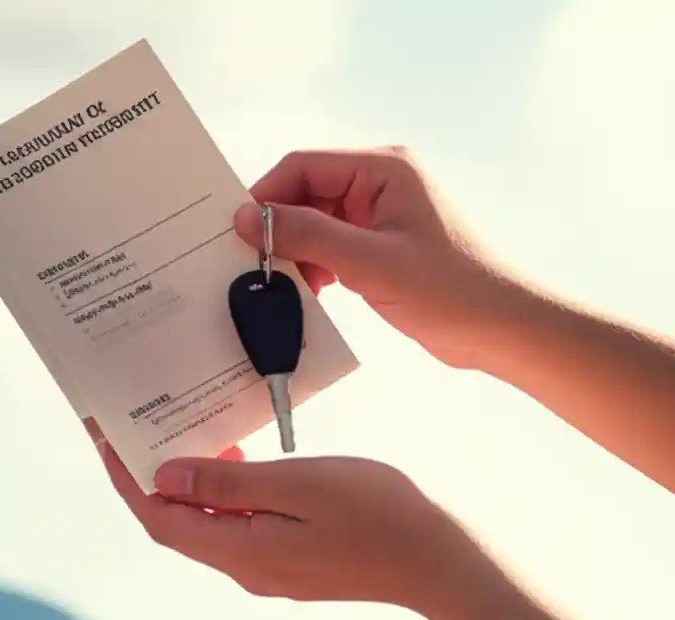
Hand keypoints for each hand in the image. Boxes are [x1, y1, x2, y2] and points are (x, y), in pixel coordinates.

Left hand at [94, 428, 480, 612]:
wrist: (442, 559)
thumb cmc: (377, 513)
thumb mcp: (297, 484)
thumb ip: (226, 483)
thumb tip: (164, 479)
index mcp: (241, 552)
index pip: (161, 519)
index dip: (128, 481)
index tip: (107, 439)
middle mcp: (247, 567)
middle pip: (178, 524)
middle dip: (150, 478)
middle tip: (138, 427)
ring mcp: (271, 568)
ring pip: (209, 524)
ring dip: (189, 483)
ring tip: (183, 433)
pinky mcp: (292, 560)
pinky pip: (239, 525)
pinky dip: (225, 492)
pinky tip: (238, 458)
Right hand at [238, 146, 527, 368]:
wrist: (506, 331)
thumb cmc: (449, 290)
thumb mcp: (368, 262)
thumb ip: (304, 234)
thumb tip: (244, 216)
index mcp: (384, 168)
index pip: (303, 166)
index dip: (265, 196)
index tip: (235, 233)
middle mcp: (382, 183)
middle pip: (307, 192)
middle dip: (279, 228)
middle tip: (253, 264)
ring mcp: (384, 215)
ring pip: (317, 221)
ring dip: (297, 251)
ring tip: (285, 284)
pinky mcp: (385, 246)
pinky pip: (334, 245)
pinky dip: (316, 266)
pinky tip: (310, 292)